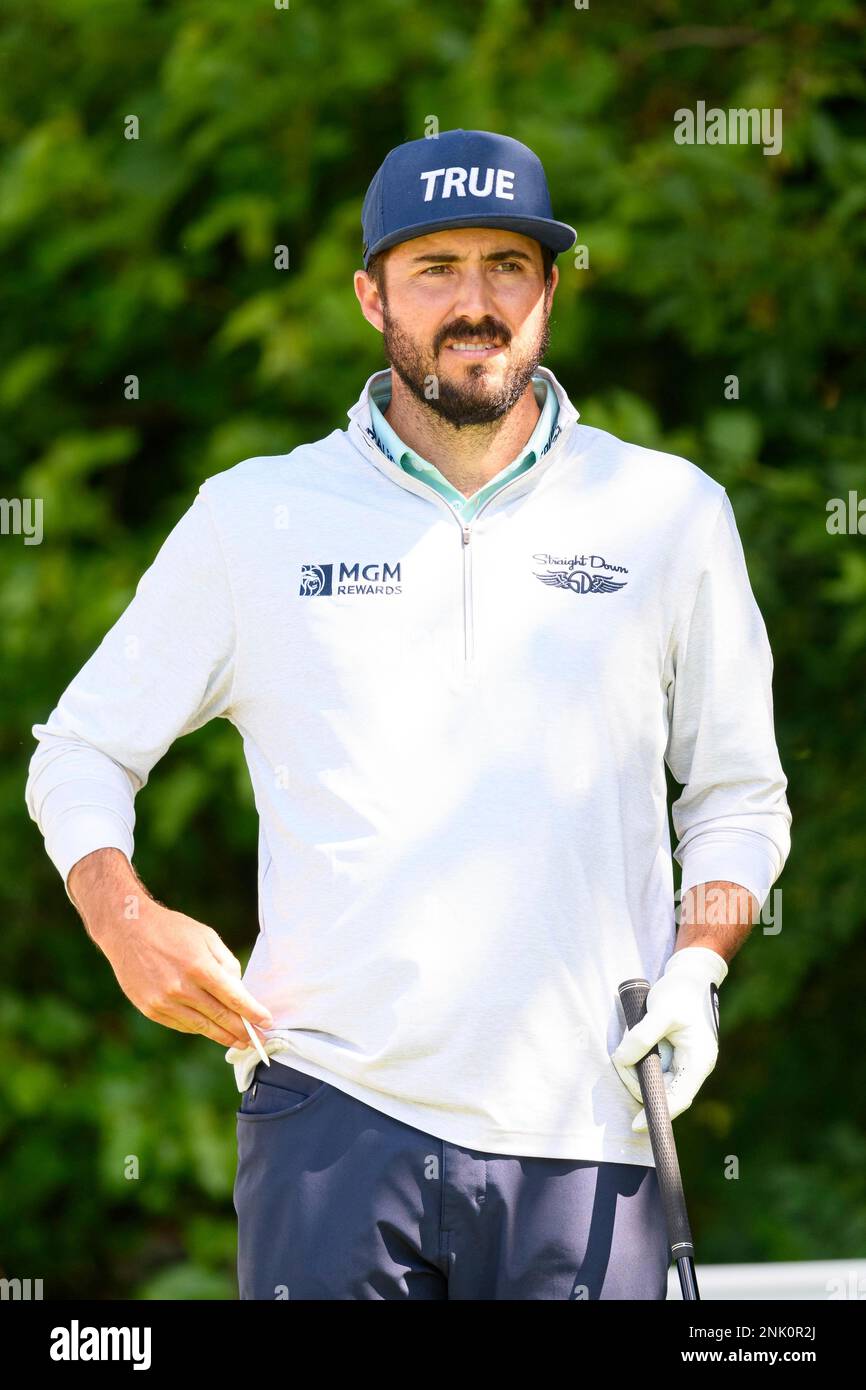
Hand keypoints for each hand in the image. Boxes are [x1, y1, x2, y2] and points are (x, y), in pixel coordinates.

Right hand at [95, 899, 273, 1049]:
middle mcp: (181, 988)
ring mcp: (164, 1001)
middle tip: (259, 1040)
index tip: (267, 1022)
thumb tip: (239, 991)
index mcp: (199, 967)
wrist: (127, 929)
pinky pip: (182, 1025)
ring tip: (240, 1042)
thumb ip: (226, 964)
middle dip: (243, 1031)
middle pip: (220, 1017)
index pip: (234, 998)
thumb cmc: (173, 930)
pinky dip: (199, 1028)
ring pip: (201, 1027)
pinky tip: (211, 1030)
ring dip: (223, 1037)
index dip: (253, 1013)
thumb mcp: (207, 937)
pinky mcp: (150, 1009)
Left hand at [610, 946, 726, 1130]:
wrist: (690, 975)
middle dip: (636, 1079)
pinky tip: (632, 1042)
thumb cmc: (681, 992)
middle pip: (660, 1090)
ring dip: (634, 1068)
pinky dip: (638, 1059)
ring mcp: (682, 1062)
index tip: (635, 1126)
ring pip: (652, 1080)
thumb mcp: (661, 1012)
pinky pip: (650, 1067)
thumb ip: (642, 1037)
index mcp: (698, 1061)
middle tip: (619, 1057)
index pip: (679, 1098)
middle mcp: (692, 1067)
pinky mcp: (671, 1056)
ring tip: (627, 1040)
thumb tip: (622, 1061)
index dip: (657, 1113)